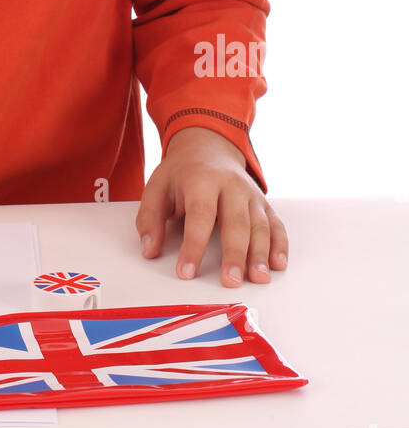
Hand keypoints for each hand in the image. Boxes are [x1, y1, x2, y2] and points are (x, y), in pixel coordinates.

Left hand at [135, 126, 287, 286]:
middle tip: (230, 281)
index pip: (200, 215)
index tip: (186, 272)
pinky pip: (275, 224)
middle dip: (234, 253)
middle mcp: (231, 185)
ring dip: (260, 253)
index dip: (193, 246)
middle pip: (236, 221)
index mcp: (202, 179)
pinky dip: (279, 245)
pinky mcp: (263, 203)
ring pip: (259, 225)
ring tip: (258, 278)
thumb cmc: (182, 173)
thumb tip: (149, 250)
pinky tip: (277, 264)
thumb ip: (149, 219)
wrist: (208, 146)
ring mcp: (250, 194)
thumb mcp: (157, 187)